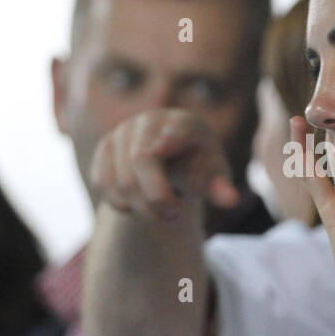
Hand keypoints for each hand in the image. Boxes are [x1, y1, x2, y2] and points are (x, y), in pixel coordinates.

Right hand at [91, 109, 240, 220]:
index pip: (178, 130)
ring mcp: (124, 130)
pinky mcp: (105, 146)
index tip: (160, 148)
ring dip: (142, 208)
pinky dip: (120, 204)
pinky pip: (103, 183)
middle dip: (157, 198)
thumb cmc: (198, 167)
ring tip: (161, 214)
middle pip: (142, 161)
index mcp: (186, 123)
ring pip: (122, 180)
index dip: (169, 138)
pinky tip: (137, 207)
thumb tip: (231, 200)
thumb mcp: (213, 177)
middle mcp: (151, 120)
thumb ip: (220, 188)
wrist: (171, 160)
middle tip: (174, 215)